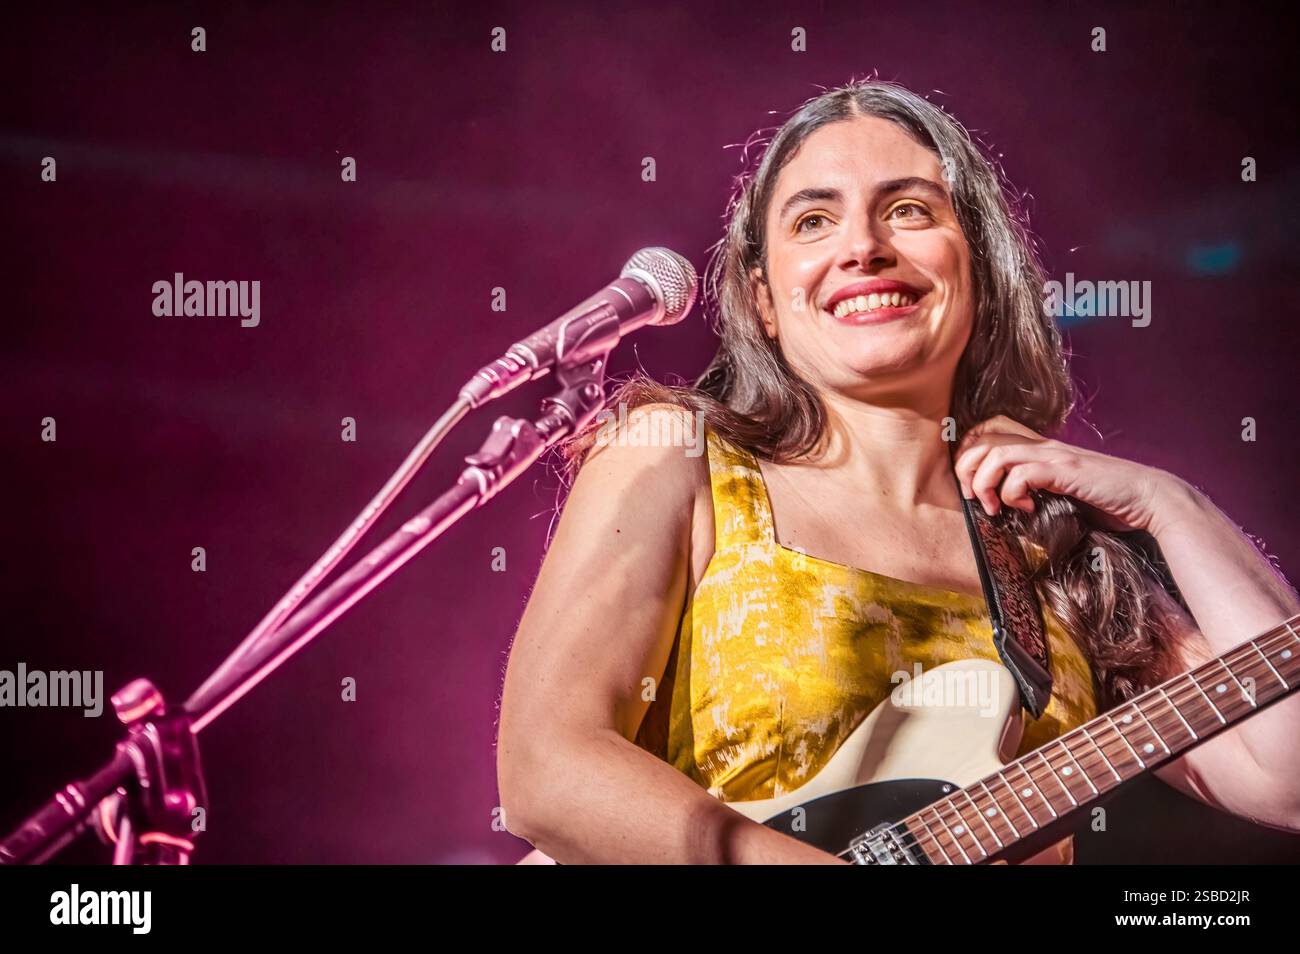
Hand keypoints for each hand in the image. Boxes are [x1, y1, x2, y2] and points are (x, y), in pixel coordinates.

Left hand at [953, 415, 1175, 532]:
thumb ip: (1036, 488)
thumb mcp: (1061, 490)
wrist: (1148, 498)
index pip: (989, 429)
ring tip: (995, 506)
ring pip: (995, 454)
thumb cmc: (1106, 500)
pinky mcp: (1066, 471)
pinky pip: (1022, 473)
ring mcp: (1055, 456)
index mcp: (1040, 447)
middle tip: (976, 498)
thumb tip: (1004, 504)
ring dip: (984, 484)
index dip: (969, 452)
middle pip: (982, 438)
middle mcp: (1043, 445)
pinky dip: (1014, 494)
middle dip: (966, 469)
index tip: (972, 485)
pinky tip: (1028, 508)